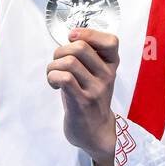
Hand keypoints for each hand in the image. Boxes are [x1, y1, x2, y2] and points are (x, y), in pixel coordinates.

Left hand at [50, 28, 120, 163]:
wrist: (96, 132)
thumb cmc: (91, 98)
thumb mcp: (97, 75)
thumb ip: (89, 56)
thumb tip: (72, 35)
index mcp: (112, 65)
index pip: (111, 40)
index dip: (88, 33)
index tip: (73, 38)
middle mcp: (107, 75)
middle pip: (80, 47)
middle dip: (60, 51)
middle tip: (58, 63)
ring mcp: (96, 89)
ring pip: (69, 62)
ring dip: (53, 66)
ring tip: (54, 75)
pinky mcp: (82, 101)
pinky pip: (63, 78)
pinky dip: (52, 77)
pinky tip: (54, 85)